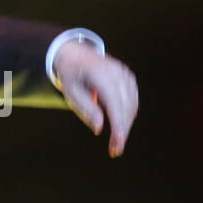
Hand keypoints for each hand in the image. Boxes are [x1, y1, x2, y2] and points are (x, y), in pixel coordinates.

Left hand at [54, 42, 138, 157]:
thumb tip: (99, 128)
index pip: (114, 103)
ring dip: (126, 124)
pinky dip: (128, 114)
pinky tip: (119, 124)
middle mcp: (116, 72)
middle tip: (115, 149)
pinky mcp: (129, 77)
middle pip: (125, 107)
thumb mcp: (70, 91)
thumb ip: (85, 108)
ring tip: (116, 140)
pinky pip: (132, 100)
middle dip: (122, 130)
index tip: (118, 144)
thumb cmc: (70, 74)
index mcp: (100, 73)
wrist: (75, 53)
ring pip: (132, 105)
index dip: (118, 125)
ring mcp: (125, 73)